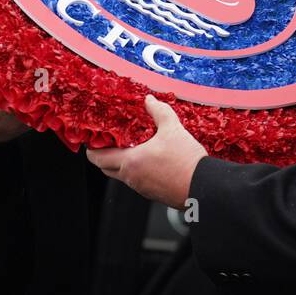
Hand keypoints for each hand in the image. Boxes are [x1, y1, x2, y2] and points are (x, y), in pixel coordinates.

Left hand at [86, 95, 206, 207]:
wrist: (203, 186)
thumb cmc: (186, 161)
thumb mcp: (172, 128)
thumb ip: (158, 111)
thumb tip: (149, 100)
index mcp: (130, 162)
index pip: (98, 158)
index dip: (92, 149)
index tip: (94, 140)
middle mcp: (131, 177)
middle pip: (106, 169)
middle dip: (104, 156)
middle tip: (110, 142)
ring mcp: (141, 188)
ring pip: (122, 176)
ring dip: (121, 163)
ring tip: (132, 148)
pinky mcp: (152, 194)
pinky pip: (136, 181)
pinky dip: (136, 171)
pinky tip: (150, 160)